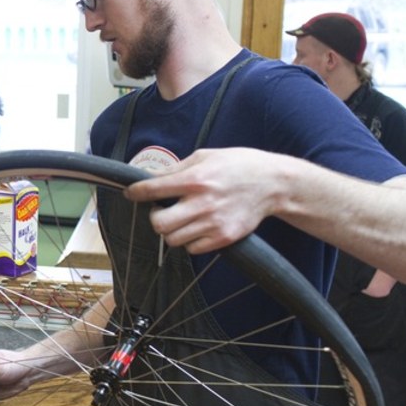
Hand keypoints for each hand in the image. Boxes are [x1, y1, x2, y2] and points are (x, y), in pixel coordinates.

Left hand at [124, 148, 283, 253]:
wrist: (273, 184)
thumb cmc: (238, 165)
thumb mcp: (205, 156)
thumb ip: (176, 168)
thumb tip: (150, 177)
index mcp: (195, 178)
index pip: (152, 190)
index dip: (136, 193)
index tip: (131, 194)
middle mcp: (202, 203)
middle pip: (159, 224)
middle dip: (155, 217)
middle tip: (161, 210)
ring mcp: (214, 223)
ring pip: (173, 239)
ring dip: (172, 230)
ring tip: (180, 219)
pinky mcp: (224, 238)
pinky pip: (192, 248)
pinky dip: (189, 240)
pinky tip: (196, 228)